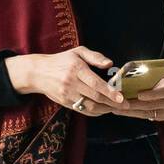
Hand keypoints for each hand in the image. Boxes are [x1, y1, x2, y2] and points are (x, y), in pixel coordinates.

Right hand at [4, 46, 128, 115]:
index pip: (95, 83)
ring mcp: (67, 94)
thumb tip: (110, 63)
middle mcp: (71, 83)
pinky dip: (95, 112)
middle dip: (112, 103)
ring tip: (117, 108)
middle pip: (94, 97)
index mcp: (76, 68)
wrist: (38, 72)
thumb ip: (95, 56)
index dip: (110, 92)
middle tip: (125, 105)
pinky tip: (103, 110)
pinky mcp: (64, 102)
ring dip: (105, 109)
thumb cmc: (62, 60)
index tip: (121, 97)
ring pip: (89, 106)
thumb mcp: (78, 52)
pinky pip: (82, 110)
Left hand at [117, 77, 163, 121]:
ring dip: (129, 111)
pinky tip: (121, 111)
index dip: (151, 94)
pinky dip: (132, 113)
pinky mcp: (160, 118)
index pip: (162, 92)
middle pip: (151, 105)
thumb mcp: (162, 78)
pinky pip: (144, 117)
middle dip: (134, 104)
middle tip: (120, 102)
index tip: (139, 94)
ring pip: (146, 113)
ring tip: (116, 108)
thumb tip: (129, 76)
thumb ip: (149, 79)